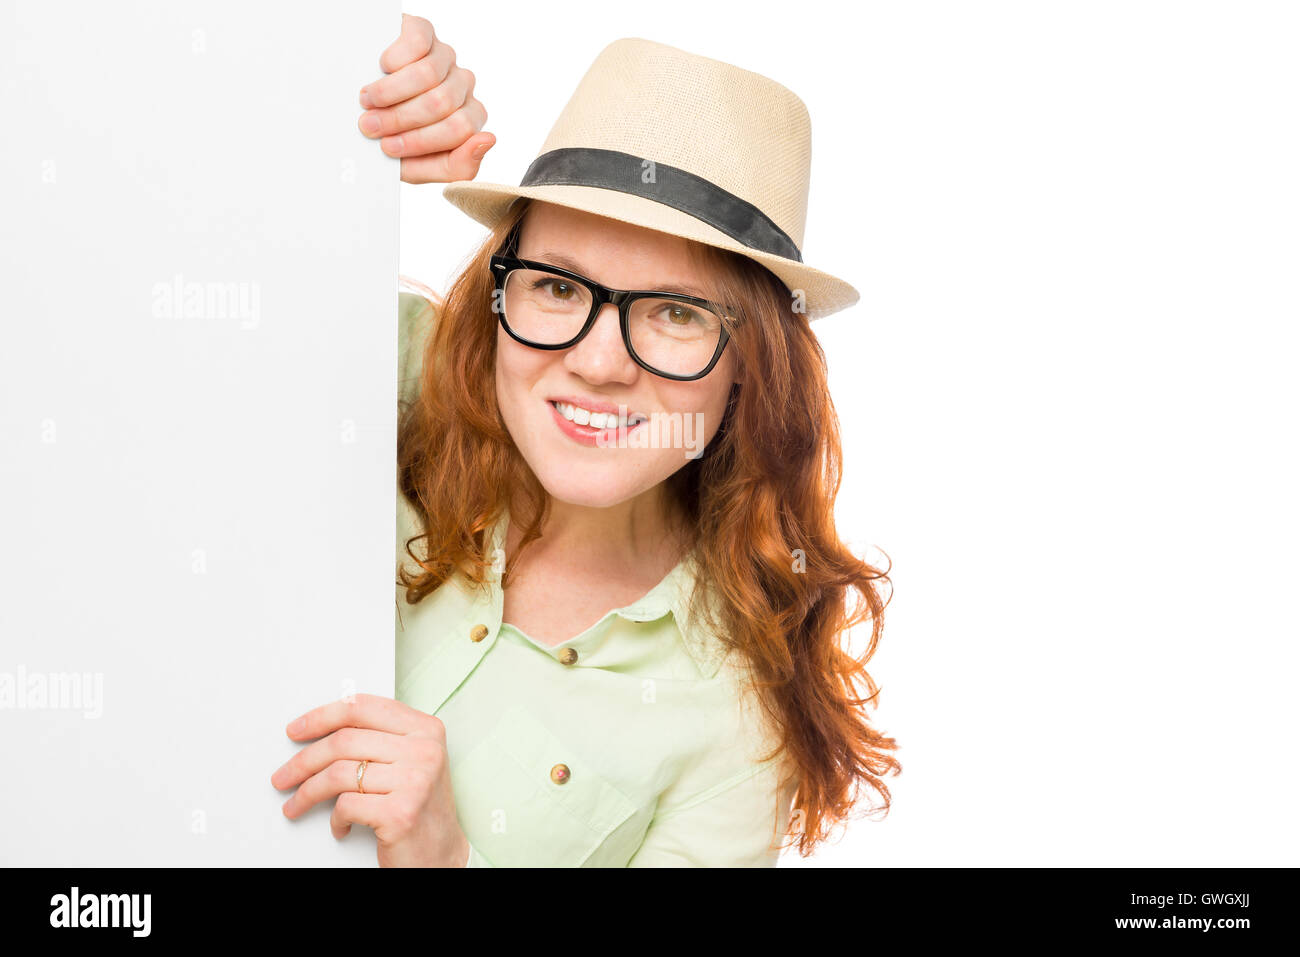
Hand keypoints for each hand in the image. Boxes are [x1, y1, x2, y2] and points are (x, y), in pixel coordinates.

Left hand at [271, 693, 469, 866]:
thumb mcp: (409, 761)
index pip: (361, 707)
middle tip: (284, 776)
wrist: (441, 854)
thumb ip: (378, 739)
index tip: (297, 730)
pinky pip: (346, 805)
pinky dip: (334, 819)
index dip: (321, 717)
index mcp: (425, 729)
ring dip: (307, 792)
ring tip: (297, 804)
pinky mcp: (401, 812)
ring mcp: (415, 780)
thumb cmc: (420, 808)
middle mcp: (424, 750)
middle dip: (303, 761)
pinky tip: (340, 825)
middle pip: (344, 741)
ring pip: (338, 774)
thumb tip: (323, 730)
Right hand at [358, 13, 493, 183]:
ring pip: (427, 75)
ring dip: (390, 92)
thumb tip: (488, 140)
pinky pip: (417, 45)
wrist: (361, 99)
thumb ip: (457, 167)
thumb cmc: (393, 135)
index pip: (460, 131)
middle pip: (441, 103)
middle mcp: (462, 86)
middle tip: (370, 126)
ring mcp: (445, 57)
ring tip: (368, 101)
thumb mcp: (421, 166)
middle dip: (400, 119)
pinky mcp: (425, 31)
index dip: (419, 141)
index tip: (387, 148)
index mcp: (469, 118)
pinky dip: (394, 60)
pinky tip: (381, 69)